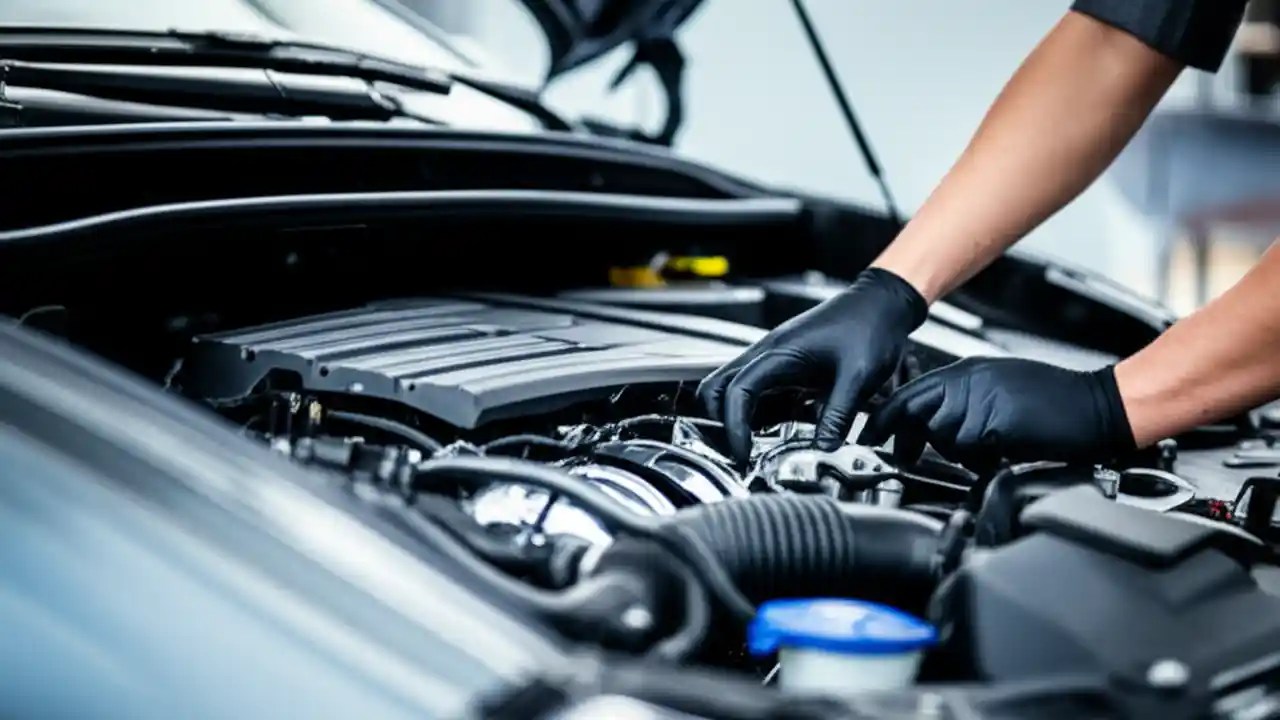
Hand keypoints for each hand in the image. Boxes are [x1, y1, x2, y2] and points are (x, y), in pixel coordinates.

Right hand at [696, 268, 927, 462]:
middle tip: (740, 450)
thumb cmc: (870, 328)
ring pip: (734, 390)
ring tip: (762, 445)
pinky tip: (784, 428)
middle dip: (721, 421)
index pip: (737, 391)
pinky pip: (759, 393)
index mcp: (779, 353)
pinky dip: (761, 413)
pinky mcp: (785, 366)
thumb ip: (838, 415)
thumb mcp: (859, 376)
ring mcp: (773, 359)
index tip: (743, 453)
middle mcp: (768, 354)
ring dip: (740, 418)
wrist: (881, 304)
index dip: (733, 426)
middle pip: (717, 387)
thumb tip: (823, 448)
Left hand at [859, 357, 1135, 467]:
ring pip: (942, 435)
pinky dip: (980, 459)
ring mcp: (983, 399)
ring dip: (957, 451)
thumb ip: (965, 402)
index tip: (872, 435)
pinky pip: (969, 449)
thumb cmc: (1056, 402)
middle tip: (905, 455)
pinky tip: (1002, 452)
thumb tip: (935, 426)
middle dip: (909, 439)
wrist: (1099, 406)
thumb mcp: (1000, 390)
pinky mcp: (997, 421)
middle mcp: (970, 381)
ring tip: (986, 450)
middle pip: (917, 413)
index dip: (886, 418)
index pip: (911, 392)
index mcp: (968, 372)